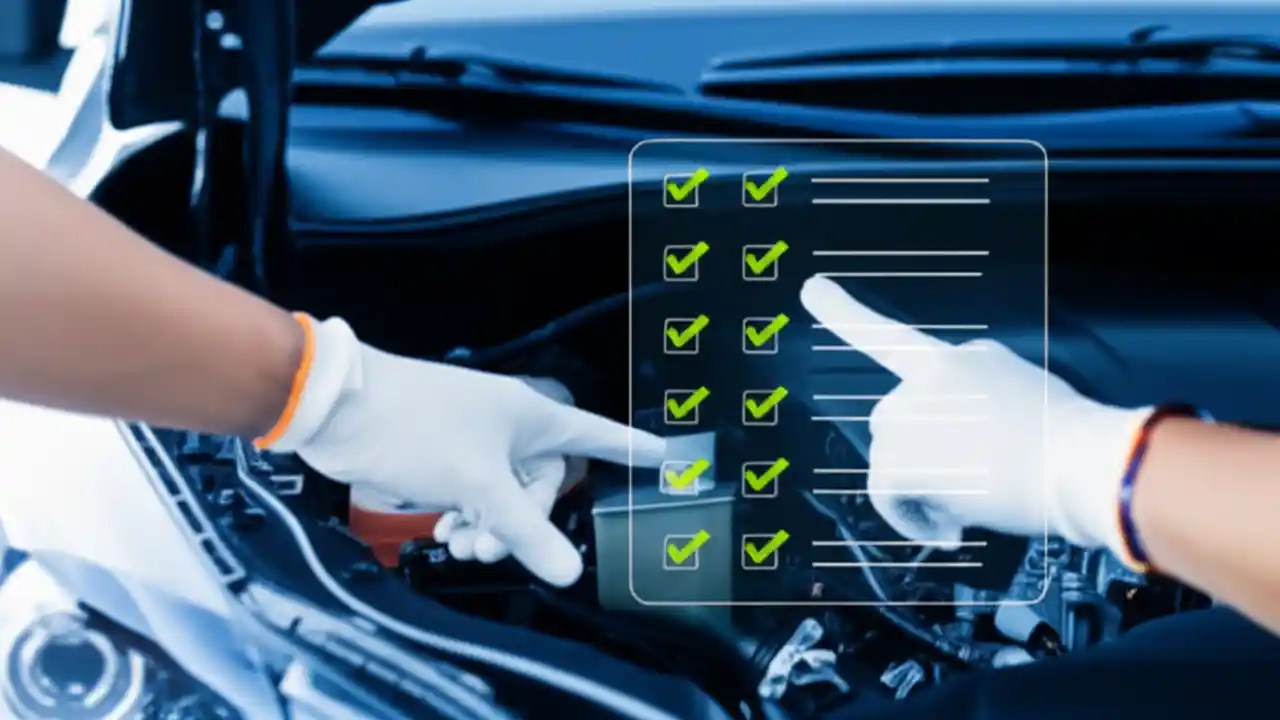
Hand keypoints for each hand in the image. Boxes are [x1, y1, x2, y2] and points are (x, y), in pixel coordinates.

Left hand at [262, 317, 664, 585]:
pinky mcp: (441, 452)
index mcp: (529, 416)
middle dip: (522, 521)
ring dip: (489, 525)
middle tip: (489, 547)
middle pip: (542, 481)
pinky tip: (444, 531)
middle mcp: (507, 424)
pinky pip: (472, 491)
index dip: (629, 449)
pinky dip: (465, 515)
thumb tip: (568, 570)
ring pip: (503, 492)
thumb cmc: (415, 427)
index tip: (663, 457)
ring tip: (459, 543)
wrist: (338, 408)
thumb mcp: (478, 485)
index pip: (595, 434)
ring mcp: (473, 438)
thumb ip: (524, 531)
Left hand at [799, 277, 1151, 553]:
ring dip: (918, 493)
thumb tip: (953, 459)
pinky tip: (946, 531)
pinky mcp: (903, 456)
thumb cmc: (1075, 446)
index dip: (844, 312)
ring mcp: (914, 411)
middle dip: (918, 458)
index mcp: (965, 359)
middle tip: (961, 490)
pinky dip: (909, 520)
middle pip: (894, 423)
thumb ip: (978, 409)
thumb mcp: (1027, 400)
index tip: (810, 290)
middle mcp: (931, 377)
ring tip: (965, 513)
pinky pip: (885, 496)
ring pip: (889, 461)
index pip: (892, 336)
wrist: (1090, 463)